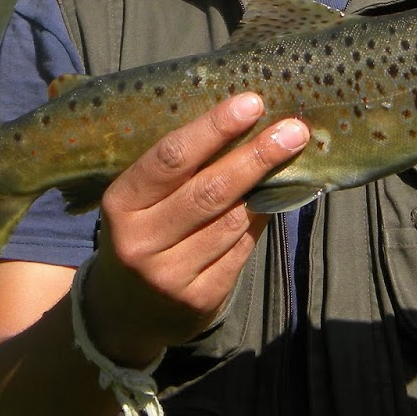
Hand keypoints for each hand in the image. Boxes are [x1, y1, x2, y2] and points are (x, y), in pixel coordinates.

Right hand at [82, 92, 307, 363]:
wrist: (122, 312)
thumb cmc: (142, 233)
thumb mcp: (141, 201)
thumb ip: (182, 170)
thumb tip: (247, 124)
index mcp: (121, 203)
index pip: (172, 158)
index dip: (214, 128)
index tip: (252, 103)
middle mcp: (141, 241)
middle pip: (210, 191)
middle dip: (257, 156)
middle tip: (295, 130)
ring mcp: (169, 275)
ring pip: (232, 221)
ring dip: (265, 189)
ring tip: (290, 159)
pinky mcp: (197, 300)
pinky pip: (241, 250)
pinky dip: (259, 222)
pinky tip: (272, 202)